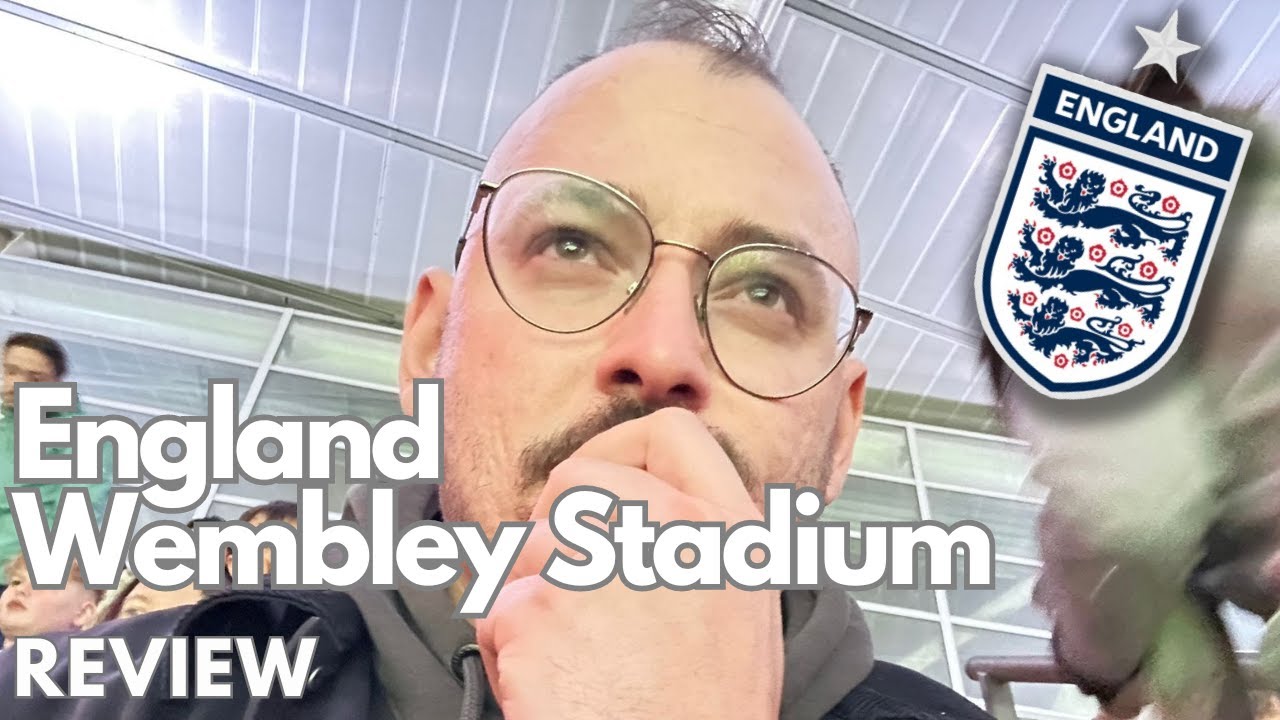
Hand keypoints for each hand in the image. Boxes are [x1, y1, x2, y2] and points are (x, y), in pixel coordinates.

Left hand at [475, 407, 783, 719]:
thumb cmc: (706, 714)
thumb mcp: (743, 614)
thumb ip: (704, 544)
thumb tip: (658, 501)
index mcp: (725, 532)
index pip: (671, 434)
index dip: (626, 449)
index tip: (606, 477)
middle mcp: (663, 532)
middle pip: (576, 481)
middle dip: (559, 529)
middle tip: (574, 589)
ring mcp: (594, 565)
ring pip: (525, 545)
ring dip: (532, 594)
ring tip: (576, 658)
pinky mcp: (533, 610)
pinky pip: (496, 608)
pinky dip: (509, 646)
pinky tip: (553, 686)